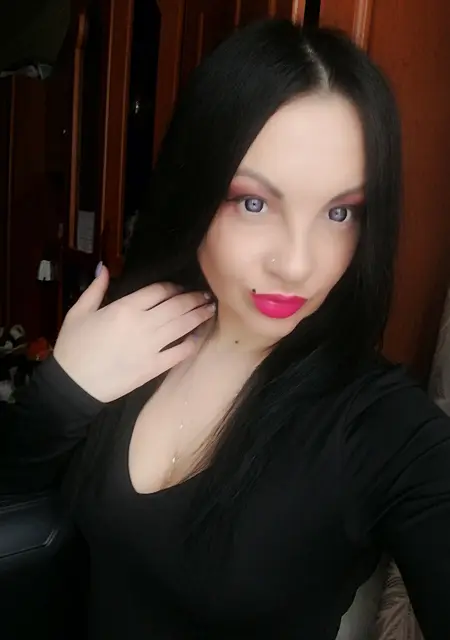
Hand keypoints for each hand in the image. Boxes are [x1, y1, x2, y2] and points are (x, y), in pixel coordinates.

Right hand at [53, 266, 213, 401]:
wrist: (73, 385)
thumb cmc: (73, 346)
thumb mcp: (79, 312)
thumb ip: (96, 289)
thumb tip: (105, 268)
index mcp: (125, 307)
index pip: (159, 291)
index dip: (173, 287)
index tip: (180, 287)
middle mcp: (143, 324)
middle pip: (177, 306)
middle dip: (194, 299)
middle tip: (206, 296)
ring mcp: (151, 346)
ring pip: (183, 326)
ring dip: (199, 316)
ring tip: (211, 309)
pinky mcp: (154, 367)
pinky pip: (180, 352)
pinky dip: (192, 344)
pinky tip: (200, 337)